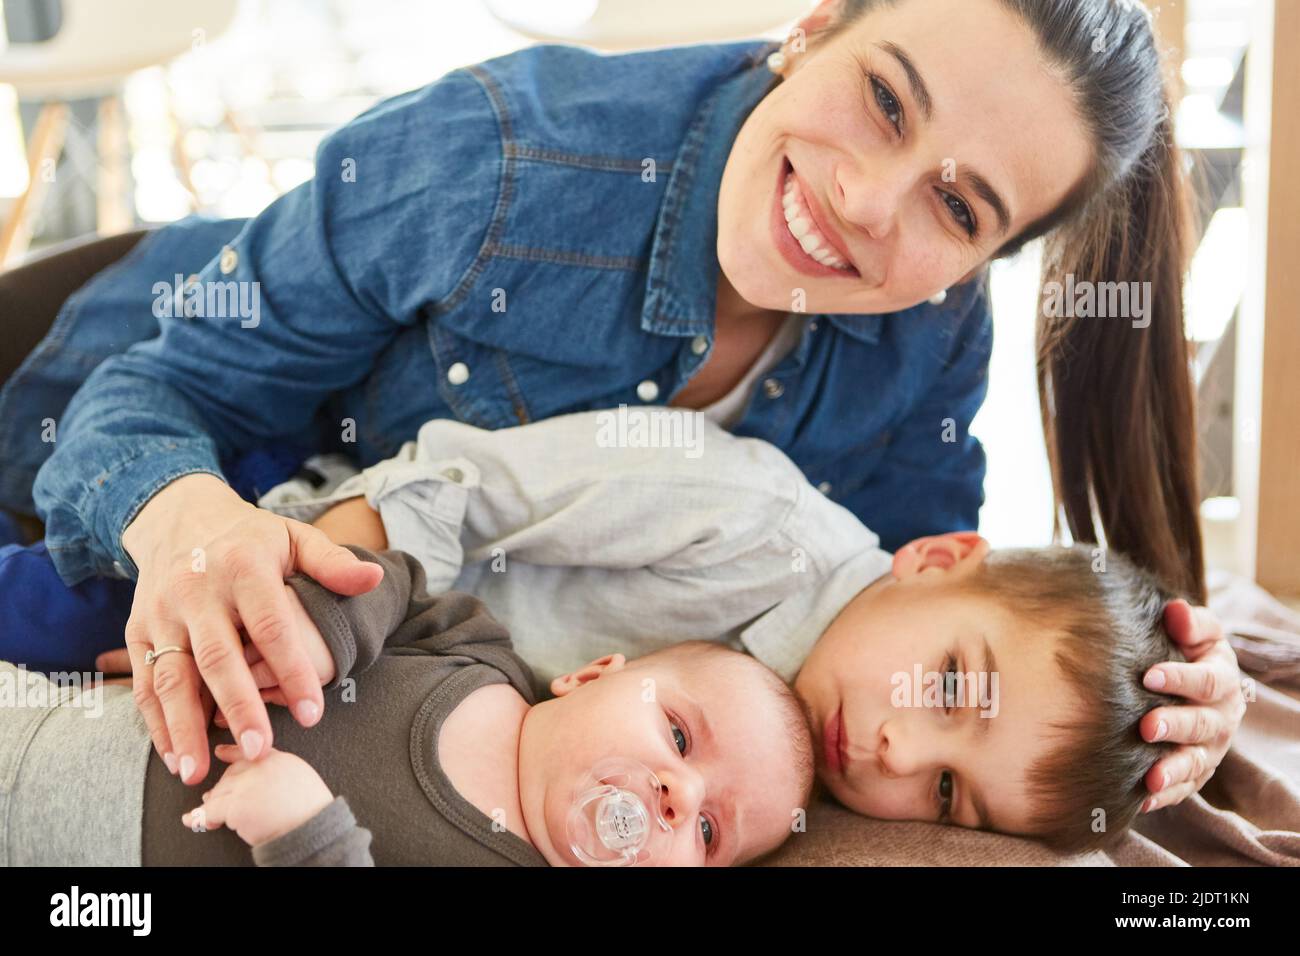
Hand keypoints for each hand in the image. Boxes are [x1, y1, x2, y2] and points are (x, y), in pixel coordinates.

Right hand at [121, 473, 382, 784]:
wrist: (180, 517)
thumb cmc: (251, 537)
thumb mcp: (294, 537)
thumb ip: (332, 563)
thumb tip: (375, 578)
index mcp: (243, 566)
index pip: (272, 626)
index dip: (293, 670)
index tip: (312, 713)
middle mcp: (197, 591)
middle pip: (217, 657)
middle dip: (238, 708)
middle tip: (259, 751)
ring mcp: (162, 613)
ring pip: (171, 676)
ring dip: (184, 727)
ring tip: (198, 773)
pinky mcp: (137, 630)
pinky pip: (144, 681)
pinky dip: (157, 722)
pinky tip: (175, 756)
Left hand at [181, 746, 333, 846]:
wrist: (312, 829)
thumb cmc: (311, 812)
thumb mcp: (301, 780)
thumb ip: (280, 774)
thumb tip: (264, 781)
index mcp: (278, 759)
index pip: (249, 751)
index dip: (232, 752)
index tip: (220, 752)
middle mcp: (260, 767)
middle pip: (230, 775)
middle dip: (220, 788)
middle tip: (211, 797)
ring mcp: (247, 785)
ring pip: (219, 793)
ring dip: (212, 805)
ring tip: (204, 814)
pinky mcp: (236, 806)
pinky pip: (210, 812)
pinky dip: (199, 818)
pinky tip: (192, 820)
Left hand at [1139, 600, 1245, 811]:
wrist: (1193, 685)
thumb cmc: (1188, 652)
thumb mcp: (1196, 632)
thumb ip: (1190, 622)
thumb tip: (1175, 611)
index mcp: (1224, 681)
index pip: (1207, 681)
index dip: (1180, 678)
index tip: (1148, 674)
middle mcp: (1221, 719)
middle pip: (1202, 725)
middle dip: (1176, 726)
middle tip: (1147, 726)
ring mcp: (1210, 750)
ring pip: (1195, 763)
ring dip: (1173, 771)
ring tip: (1150, 778)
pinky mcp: (1196, 774)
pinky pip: (1184, 789)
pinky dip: (1165, 796)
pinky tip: (1143, 800)